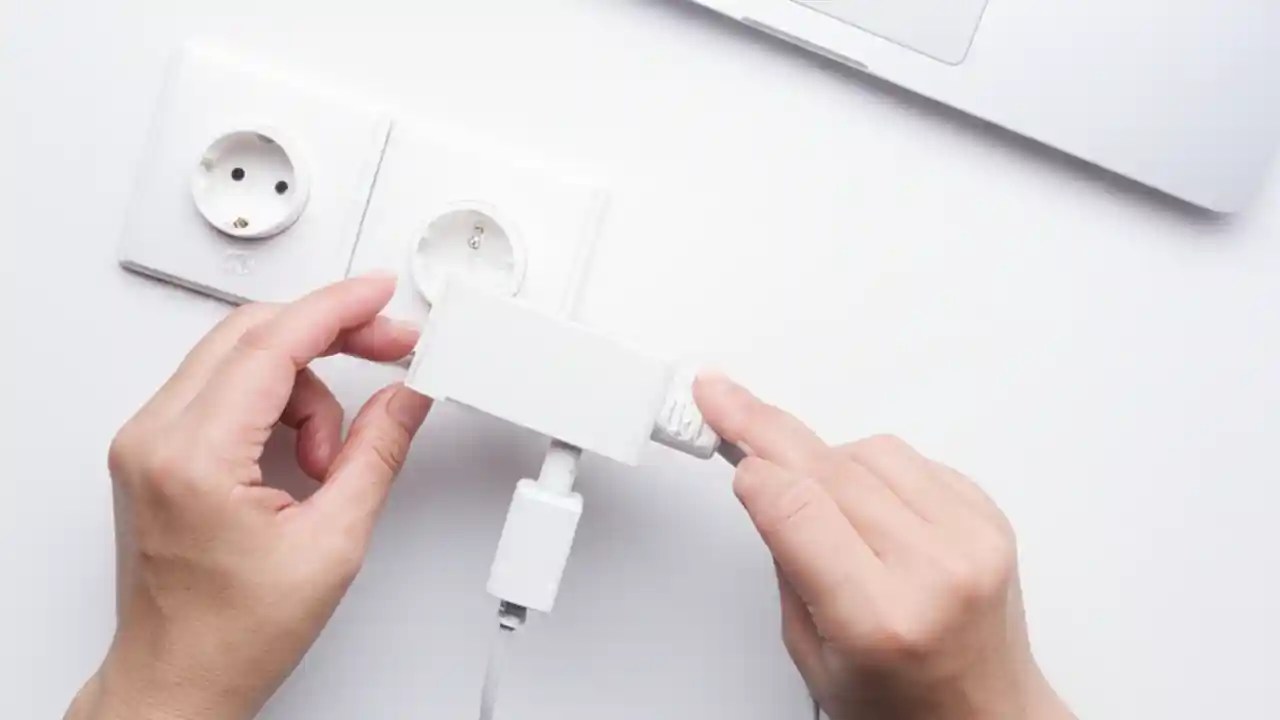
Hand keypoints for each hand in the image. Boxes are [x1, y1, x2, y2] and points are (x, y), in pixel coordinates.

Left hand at [66, 275, 432, 719]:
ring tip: (328, 460)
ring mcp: (148, 441)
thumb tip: (406, 395)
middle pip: (251, 335)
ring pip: (240, 358)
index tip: (379, 297)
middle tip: (387, 349)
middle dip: (328, 335)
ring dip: (304, 386)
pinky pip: (224, 389)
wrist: (181, 678)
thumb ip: (377, 453)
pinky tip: (301, 455)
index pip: (271, 345)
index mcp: (193, 458)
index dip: (336, 309)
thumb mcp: (333, 541)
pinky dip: (275, 404)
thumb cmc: (234, 634)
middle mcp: (155, 438)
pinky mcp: (155, 450)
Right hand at [694, 375, 1072, 719]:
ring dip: (829, 461)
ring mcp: (972, 540)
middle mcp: (935, 572)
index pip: (797, 509)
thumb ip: (788, 563)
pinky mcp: (991, 518)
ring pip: (870, 450)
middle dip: (767, 430)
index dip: (752, 467)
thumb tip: (767, 480)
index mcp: (880, 619)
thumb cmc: (903, 703)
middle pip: (829, 468)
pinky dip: (877, 470)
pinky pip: (913, 460)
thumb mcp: (812, 654)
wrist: (986, 717)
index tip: (720, 426)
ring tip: (823, 506)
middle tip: (725, 397)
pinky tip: (870, 507)